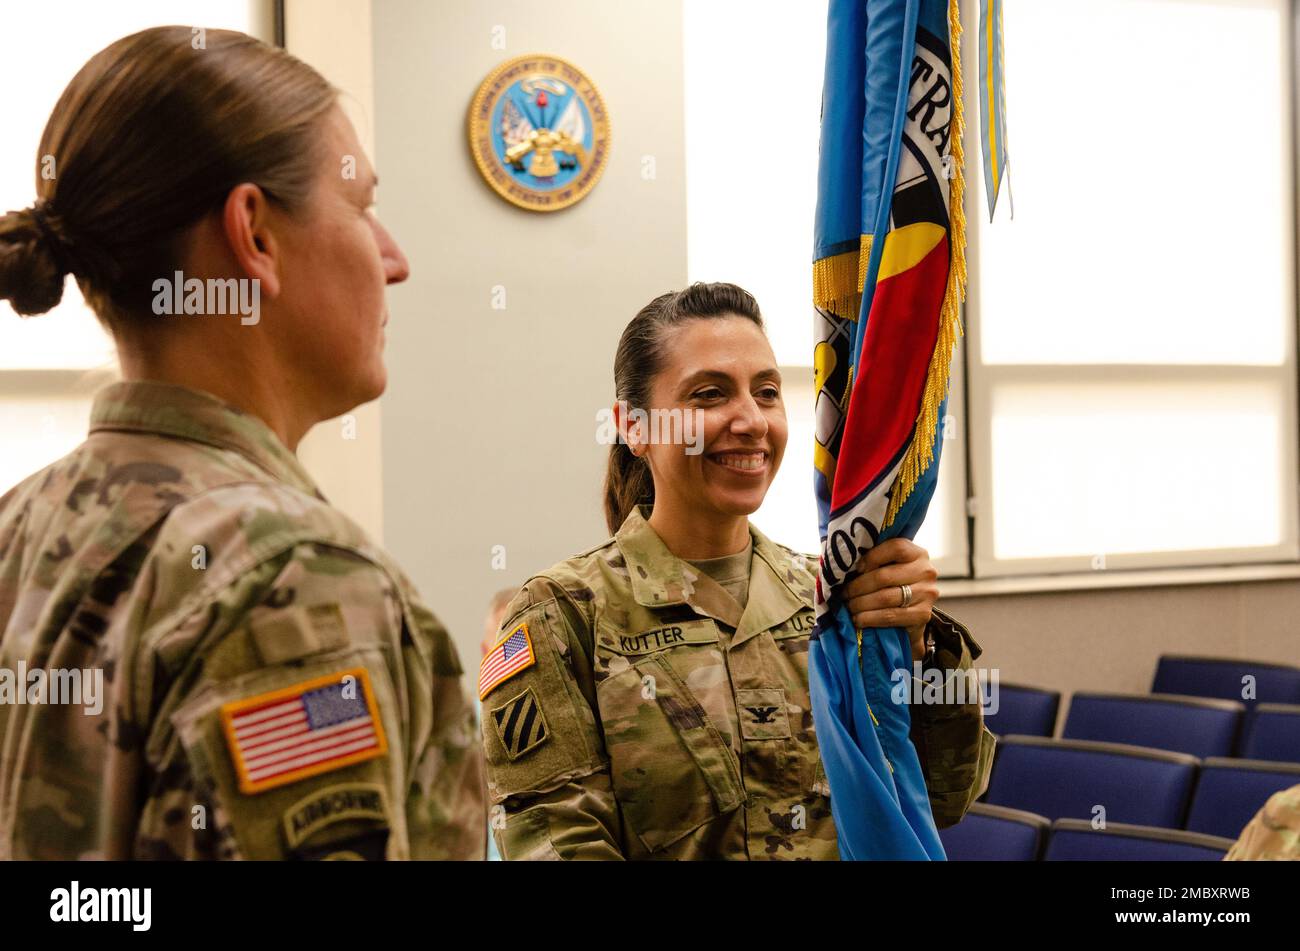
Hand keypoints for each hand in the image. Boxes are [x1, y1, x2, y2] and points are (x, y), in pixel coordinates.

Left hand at [842, 539, 938, 661]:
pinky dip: (870, 618)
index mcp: (917, 553)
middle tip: (844, 594)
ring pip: (885, 597)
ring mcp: (927, 594)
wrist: (914, 610)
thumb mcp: (890, 566)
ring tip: (848, 607)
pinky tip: (858, 619)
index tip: (855, 569)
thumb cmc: (895, 583)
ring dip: (861, 604)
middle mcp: (926, 571)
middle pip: (884, 576)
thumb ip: (876, 561)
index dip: (871, 557)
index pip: (895, 548)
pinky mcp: (923, 615)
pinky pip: (891, 616)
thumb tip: (847, 565)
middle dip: (858, 586)